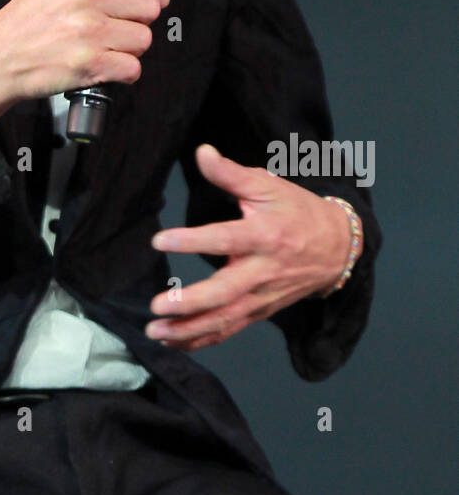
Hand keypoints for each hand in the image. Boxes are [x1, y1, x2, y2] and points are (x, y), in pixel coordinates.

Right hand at [0, 0, 169, 140]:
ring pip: (145, 39)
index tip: (126, 1)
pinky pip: (134, 68)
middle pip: (150, 6)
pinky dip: (122, 73)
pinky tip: (104, 66)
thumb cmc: (27, 22)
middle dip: (137, 20)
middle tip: (114, 27)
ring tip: (104, 47)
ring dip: (129, 48)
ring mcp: (90, 30)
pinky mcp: (91, 63)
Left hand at [146, 144, 357, 349]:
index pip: (224, 239)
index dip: (192, 240)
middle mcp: (262, 271)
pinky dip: (203, 339)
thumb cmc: (297, 212)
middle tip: (157, 305)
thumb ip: (230, 173)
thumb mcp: (268, 186)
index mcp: (263, 236)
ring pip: (225, 319)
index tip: (159, 241)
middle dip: (190, 303)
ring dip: (189, 330)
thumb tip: (201, 152)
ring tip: (155, 332)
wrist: (337, 248)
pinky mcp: (261, 311)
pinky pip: (230, 329)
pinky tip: (175, 343)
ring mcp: (262, 296)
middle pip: (225, 292)